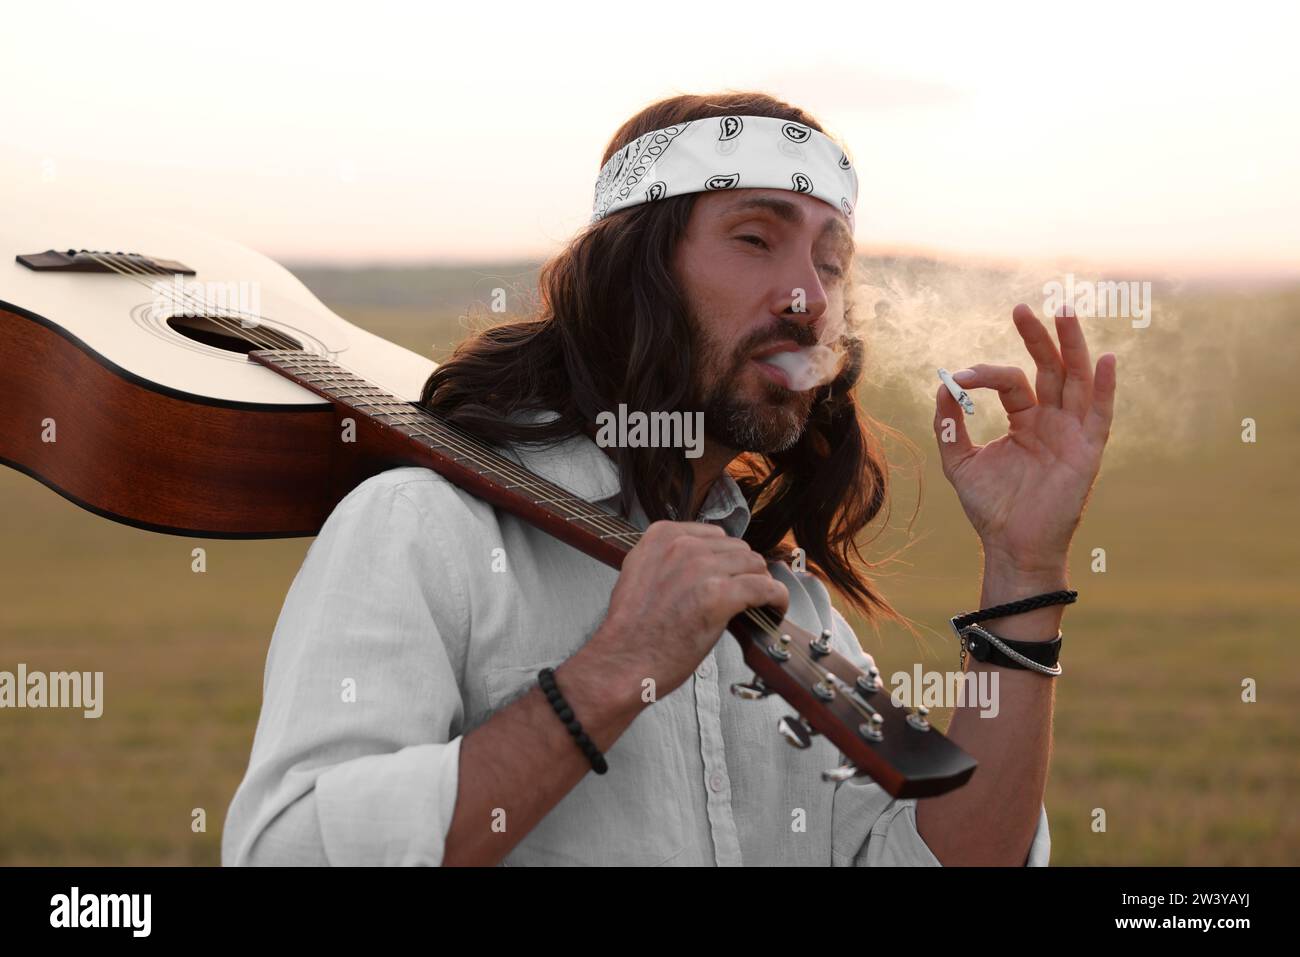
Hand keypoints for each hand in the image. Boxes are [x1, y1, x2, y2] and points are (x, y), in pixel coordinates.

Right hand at [582, 520, 788, 700]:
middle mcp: (682, 546)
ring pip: (754, 565)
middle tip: (744, 596)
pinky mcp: (719, 596)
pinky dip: (776, 598)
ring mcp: (701, 569)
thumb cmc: (632, 630)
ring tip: (761, 604)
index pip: (713, 535)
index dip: (726, 559)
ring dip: (761, 584)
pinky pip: (764, 588)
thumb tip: (703, 561)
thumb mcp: (640, 574)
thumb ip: (669, 559)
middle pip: (737, 549)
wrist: (622, 662)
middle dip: (744, 572)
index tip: (729, 576)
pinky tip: (775, 609)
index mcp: (661, 537)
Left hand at [933, 304, 1116, 574]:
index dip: (984, 375)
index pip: (1010, 382)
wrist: (1012, 546)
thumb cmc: (990, 508)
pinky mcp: (1087, 452)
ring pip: (1076, 380)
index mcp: (1024, 420)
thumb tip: (942, 385)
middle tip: (1022, 308)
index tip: (957, 378)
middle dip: (1038, 337)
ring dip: (1071, 346)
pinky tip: (1104, 359)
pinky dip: (1104, 388)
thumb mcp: (959, 461)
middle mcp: (1051, 421)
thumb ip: (949, 425)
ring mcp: (1071, 433)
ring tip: (1064, 312)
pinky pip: (1100, 415)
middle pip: (1050, 368)